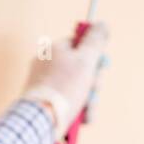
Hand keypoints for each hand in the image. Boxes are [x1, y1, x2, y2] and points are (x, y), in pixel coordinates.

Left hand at [21, 21, 109, 138]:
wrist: (42, 119)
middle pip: (80, 69)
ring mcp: (44, 84)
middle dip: (92, 82)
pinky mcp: (44, 102)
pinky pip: (67, 102)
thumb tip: (102, 24)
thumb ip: (95, 40)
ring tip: (86, 110)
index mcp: (53, 50)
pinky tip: (81, 118)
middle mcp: (46, 65)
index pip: (78, 44)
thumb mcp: (86, 60)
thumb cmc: (64, 87)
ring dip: (88, 100)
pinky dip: (77, 110)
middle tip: (93, 90)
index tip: (99, 65)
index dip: (93, 55)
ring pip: (76, 88)